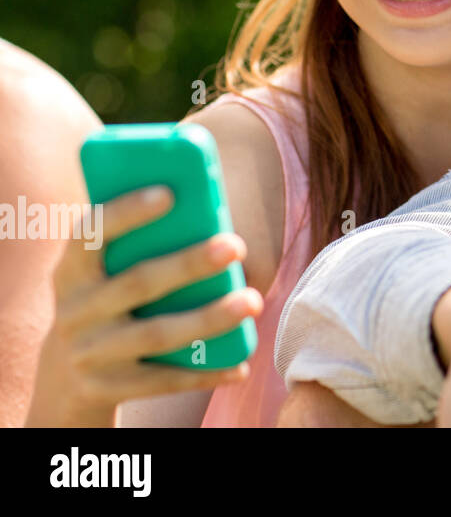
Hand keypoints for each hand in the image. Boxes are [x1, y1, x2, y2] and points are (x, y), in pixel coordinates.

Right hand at [24, 185, 262, 426]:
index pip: (91, 233)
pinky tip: (241, 366)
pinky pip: (163, 380)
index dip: (126, 212)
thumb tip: (206, 204)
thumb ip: (140, 242)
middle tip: (236, 245)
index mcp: (72, 270)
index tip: (169, 193)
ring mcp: (89, 353)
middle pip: (137, 282)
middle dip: (189, 263)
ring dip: (209, 318)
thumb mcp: (105, 272)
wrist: (65, 375)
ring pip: (156, 335)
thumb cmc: (109, 299)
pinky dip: (205, 372)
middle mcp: (75, 310)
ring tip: (252, 301)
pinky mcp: (106, 389)